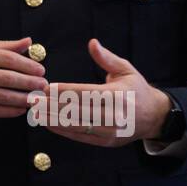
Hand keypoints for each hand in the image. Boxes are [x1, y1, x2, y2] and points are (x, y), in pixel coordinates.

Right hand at [0, 37, 44, 121]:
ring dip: (22, 98)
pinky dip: (10, 111)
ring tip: (36, 99)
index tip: (41, 70)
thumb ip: (4, 46)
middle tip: (43, 86)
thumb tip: (29, 42)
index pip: (7, 59)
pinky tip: (21, 109)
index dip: (27, 65)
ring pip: (1, 96)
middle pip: (6, 78)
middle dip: (28, 83)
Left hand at [30, 38, 171, 145]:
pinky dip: (62, 130)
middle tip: (33, 100)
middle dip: (52, 105)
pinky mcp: (105, 142)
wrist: (153, 117)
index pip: (85, 93)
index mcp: (119, 96)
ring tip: (35, 112)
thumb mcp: (125, 70)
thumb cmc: (136, 90)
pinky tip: (47, 124)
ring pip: (76, 125)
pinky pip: (80, 137)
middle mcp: (114, 116)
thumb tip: (92, 43)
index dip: (64, 91)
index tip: (46, 87)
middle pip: (77, 110)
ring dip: (52, 119)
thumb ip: (106, 58)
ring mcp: (110, 131)